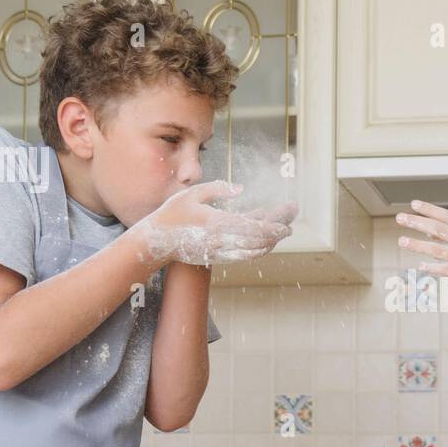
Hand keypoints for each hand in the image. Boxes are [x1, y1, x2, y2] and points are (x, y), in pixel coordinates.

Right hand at [133, 181, 293, 265]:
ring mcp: (221, 252)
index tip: (287, 222)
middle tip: (292, 210)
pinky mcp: (219, 257)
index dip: (273, 227)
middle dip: (279, 227)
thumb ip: (217, 189)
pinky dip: (260, 243)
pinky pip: (246, 253)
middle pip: (260, 240)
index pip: (253, 230)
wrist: (156, 243)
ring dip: (272, 238)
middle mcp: (222, 242)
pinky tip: (265, 228)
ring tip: (283, 222)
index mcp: (216, 225)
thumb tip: (240, 188)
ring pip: (256, 250)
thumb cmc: (172, 215)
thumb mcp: (192, 194)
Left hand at [395, 200, 447, 296]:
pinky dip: (432, 268)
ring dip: (417, 245)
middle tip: (399, 218)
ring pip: (437, 250)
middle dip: (417, 222)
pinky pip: (446, 271)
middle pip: (437, 229)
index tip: (414, 203)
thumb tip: (435, 233)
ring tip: (401, 241)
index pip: (446, 216)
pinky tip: (420, 266)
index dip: (429, 209)